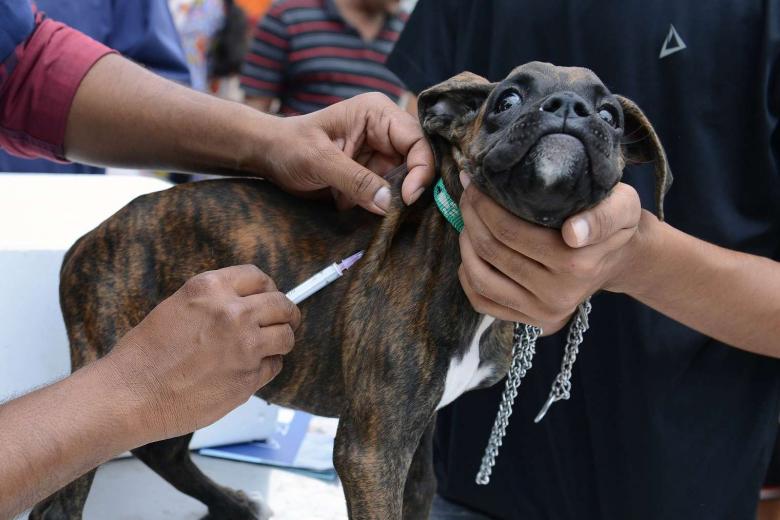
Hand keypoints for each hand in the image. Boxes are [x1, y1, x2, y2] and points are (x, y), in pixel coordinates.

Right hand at [105, 265, 299, 440]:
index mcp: (211, 289)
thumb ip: (213, 302)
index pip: (258, 277)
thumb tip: (244, 303)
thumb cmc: (144, 356)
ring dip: (281, 341)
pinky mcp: (248, 378)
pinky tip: (248, 370)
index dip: (268, 288)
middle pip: (282, 305)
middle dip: (286, 313)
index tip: (270, 296)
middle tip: (285, 321)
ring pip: (286, 337)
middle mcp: (232, 313)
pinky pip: (274, 367)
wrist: (130, 395)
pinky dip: (266, 368)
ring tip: (269, 347)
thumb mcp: (177, 307)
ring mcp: (245, 346)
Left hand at [267, 93, 434, 214]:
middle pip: (418, 161)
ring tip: (385, 216)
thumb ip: (355, 180)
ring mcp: (380, 154)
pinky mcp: (373, 175)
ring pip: (407, 180)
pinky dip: (385, 207)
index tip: (407, 198)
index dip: (421, 169)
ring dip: (397, 201)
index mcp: (377, 113)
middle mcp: (385, 131)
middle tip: (400, 212)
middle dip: (412, 187)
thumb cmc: (289, 146)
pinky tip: (377, 217)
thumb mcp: (320, 161)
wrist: (268, 156)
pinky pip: (390, 193)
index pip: (417, 140)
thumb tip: (389, 204)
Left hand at [457, 174, 641, 333]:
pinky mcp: (531, 321)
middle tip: (467, 193)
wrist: (619, 259)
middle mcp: (557, 293)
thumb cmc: (614, 223)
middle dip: (471, 217)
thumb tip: (573, 232)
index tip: (475, 182)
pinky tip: (472, 251)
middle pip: (492, 251)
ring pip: (482, 278)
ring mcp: (543, 311)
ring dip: (465, 245)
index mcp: (576, 263)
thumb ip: (603, 216)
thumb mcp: (622, 207)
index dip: (484, 204)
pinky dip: (468, 275)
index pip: (510, 231)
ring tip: (468, 219)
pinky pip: (483, 302)